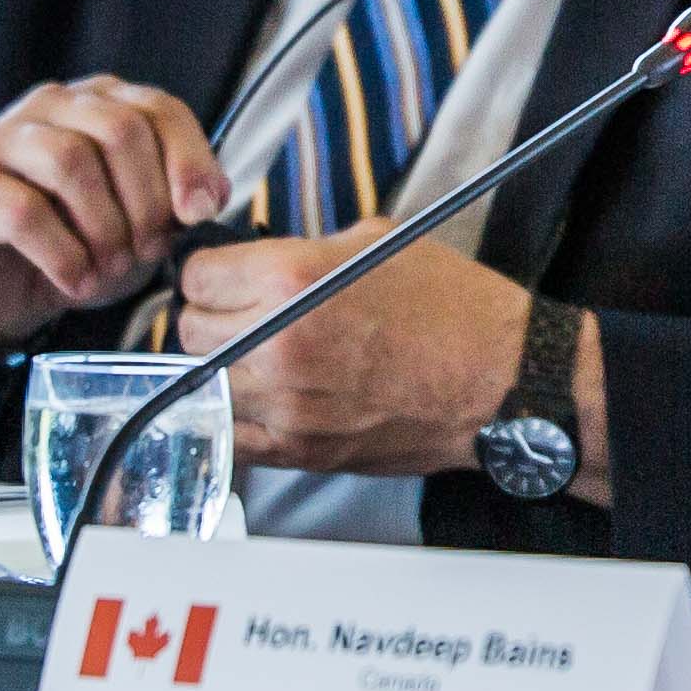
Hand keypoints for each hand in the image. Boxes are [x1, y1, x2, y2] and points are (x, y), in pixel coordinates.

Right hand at [0, 78, 226, 349]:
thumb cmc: (74, 246)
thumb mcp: (139, 224)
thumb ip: (176, 202)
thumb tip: (207, 196)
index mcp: (99, 104)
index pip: (159, 108)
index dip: (188, 160)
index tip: (197, 212)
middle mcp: (51, 108)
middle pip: (118, 129)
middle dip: (146, 201)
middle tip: (146, 251)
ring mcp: (3, 140)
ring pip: (70, 161)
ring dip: (104, 227)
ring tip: (109, 267)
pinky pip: (24, 211)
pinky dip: (63, 254)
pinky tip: (75, 280)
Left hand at [175, 222, 529, 476]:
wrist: (500, 379)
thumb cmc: (452, 307)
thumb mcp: (372, 242)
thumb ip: (300, 251)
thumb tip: (257, 265)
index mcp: (290, 278)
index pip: (196, 276)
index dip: (209, 271)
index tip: (222, 276)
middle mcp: (276, 342)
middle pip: (189, 330)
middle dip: (212, 316)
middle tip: (241, 313)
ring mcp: (285, 402)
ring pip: (204, 382)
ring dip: (223, 366)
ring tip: (259, 355)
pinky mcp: (300, 448)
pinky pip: (230, 435)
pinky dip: (236, 415)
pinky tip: (263, 397)